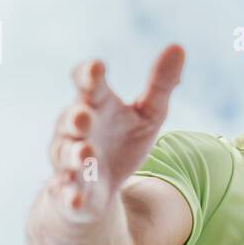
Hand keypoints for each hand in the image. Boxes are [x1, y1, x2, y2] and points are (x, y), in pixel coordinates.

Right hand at [45, 44, 184, 221]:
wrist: (99, 190)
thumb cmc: (122, 143)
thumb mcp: (149, 114)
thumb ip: (161, 84)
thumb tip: (178, 47)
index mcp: (96, 105)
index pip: (88, 84)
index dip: (89, 75)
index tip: (97, 67)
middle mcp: (76, 131)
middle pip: (71, 119)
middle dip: (76, 117)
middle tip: (85, 115)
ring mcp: (69, 162)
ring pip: (65, 155)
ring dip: (74, 155)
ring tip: (86, 153)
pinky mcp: (69, 192)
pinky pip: (65, 193)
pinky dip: (70, 195)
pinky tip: (76, 198)